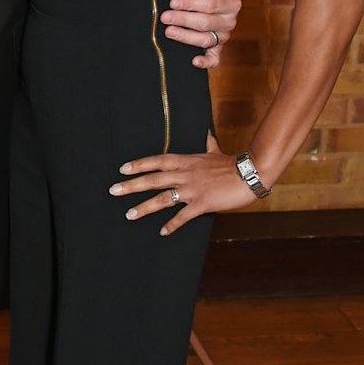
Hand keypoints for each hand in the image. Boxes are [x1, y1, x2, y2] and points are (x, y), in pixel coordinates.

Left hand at [109, 148, 254, 235]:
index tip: (122, 169)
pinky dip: (172, 225)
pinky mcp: (203, 203)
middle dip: (131, 185)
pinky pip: (183, 216)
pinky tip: (162, 232)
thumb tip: (206, 133)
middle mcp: (185, 174)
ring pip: (163, 198)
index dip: (139, 165)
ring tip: (129, 214)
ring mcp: (192, 189)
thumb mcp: (216, 151)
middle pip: (153, 179)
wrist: (250, 173)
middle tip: (113, 190)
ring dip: (144, 207)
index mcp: (186, 161)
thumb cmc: (232, 163)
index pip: (157, 161)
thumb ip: (207, 144)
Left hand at [162, 0, 240, 68]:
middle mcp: (230, 21)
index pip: (210, 5)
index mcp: (231, 2)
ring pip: (205, 40)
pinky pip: (214, 58)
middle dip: (183, 20)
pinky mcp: (217, 48)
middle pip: (205, 23)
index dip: (190, 4)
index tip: (173, 2)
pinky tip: (194, 61)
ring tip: (169, 32)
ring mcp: (223, 36)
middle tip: (165, 17)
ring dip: (186, 37)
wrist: (214, 0)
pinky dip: (206, 62)